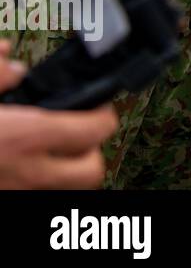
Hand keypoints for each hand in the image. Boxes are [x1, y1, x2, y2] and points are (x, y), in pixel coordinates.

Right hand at [0, 41, 116, 189]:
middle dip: (92, 151)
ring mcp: (17, 194)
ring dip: (67, 172)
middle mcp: (29, 173)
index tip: (96, 104)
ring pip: (69, 189)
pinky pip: (41, 194)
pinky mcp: (6, 202)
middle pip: (92, 171)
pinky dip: (42, 182)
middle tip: (77, 133)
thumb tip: (13, 65)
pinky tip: (24, 165)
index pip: (97, 128)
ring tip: (51, 152)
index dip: (104, 113)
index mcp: (26, 136)